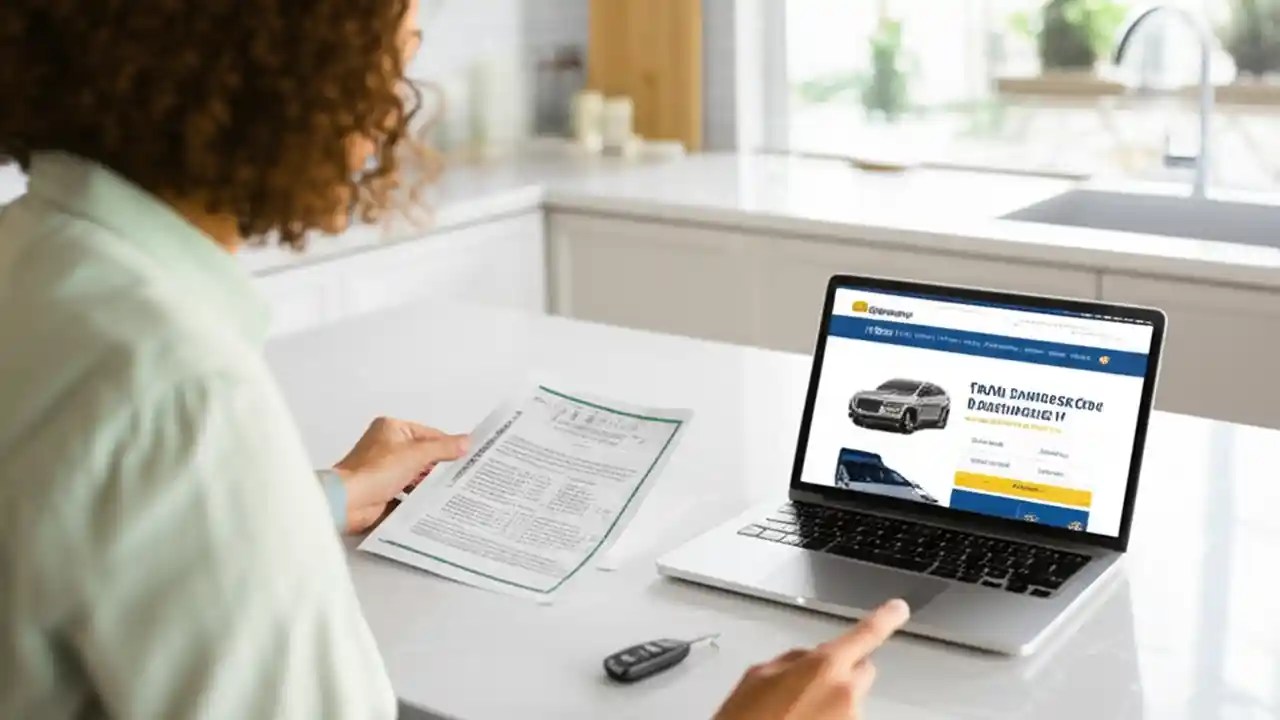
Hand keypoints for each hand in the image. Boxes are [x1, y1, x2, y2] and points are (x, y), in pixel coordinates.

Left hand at [333, 417, 468, 533]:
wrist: (349, 502)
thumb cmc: (375, 472)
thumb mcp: (417, 454)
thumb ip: (443, 448)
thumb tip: (466, 441)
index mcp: (392, 428)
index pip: (429, 434)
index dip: (448, 445)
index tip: (467, 456)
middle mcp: (386, 445)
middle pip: (423, 454)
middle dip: (439, 466)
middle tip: (462, 475)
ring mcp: (383, 468)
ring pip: (415, 474)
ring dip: (428, 483)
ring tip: (450, 490)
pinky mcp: (382, 489)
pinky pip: (406, 490)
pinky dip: (417, 496)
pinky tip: (431, 503)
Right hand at [713, 599, 909, 719]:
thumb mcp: (758, 676)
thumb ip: (792, 660)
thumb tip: (806, 660)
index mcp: (823, 666)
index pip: (865, 634)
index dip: (885, 618)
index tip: (897, 608)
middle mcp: (845, 693)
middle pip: (862, 669)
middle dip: (843, 670)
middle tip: (810, 684)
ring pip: (850, 700)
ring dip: (832, 701)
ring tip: (795, 712)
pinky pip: (843, 719)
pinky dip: (829, 718)